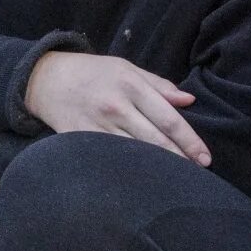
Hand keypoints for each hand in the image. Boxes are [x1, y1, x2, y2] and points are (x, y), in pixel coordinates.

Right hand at [24, 52, 210, 165]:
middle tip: (199, 174)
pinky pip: (111, 159)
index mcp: (131, 85)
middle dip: (180, 159)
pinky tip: (144, 181)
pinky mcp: (82, 140)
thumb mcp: (126, 68)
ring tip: (178, 181)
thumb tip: (188, 101)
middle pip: (156, 141)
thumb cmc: (92, 73)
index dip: (189, 141)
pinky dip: (130, 171)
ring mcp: (97, 125)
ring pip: (136, 154)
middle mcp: (116, 106)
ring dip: (158, 169)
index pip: (168, 119)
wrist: (45, 79)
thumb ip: (159, 85)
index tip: (205, 157)